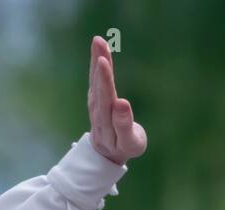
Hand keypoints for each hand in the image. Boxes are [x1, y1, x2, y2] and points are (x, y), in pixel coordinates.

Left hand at [88, 35, 146, 164]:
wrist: (107, 154)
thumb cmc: (124, 148)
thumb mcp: (129, 143)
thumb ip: (124, 125)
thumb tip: (120, 102)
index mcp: (107, 122)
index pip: (105, 98)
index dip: (104, 80)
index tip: (104, 62)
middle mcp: (98, 111)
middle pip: (98, 86)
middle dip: (99, 64)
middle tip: (100, 43)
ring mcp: (95, 105)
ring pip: (95, 80)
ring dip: (96, 60)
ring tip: (99, 40)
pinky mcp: (96, 99)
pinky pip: (95, 79)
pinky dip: (96, 65)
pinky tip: (99, 50)